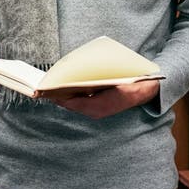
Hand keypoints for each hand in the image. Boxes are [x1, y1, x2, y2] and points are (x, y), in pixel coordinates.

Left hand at [43, 79, 160, 118]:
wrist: (145, 90)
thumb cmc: (128, 82)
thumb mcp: (109, 78)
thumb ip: (92, 81)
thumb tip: (71, 76)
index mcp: (99, 105)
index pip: (71, 103)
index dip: (57, 97)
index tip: (45, 91)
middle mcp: (96, 111)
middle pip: (70, 105)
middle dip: (57, 96)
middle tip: (43, 88)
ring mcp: (97, 112)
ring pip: (75, 105)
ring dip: (64, 97)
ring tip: (50, 88)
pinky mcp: (99, 109)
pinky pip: (81, 104)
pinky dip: (72, 98)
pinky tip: (65, 90)